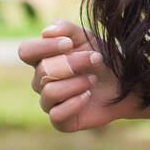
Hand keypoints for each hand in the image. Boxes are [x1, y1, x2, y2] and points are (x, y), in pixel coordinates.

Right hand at [18, 18, 135, 131]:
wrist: (123, 82)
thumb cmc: (100, 57)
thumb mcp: (87, 37)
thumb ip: (66, 28)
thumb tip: (46, 32)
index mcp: (42, 58)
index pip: (26, 51)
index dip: (45, 47)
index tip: (70, 44)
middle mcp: (40, 81)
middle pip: (43, 71)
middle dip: (72, 63)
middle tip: (96, 58)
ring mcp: (49, 102)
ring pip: (50, 92)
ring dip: (76, 82)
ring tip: (93, 79)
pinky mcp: (61, 121)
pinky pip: (57, 115)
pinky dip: (75, 103)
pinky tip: (88, 95)